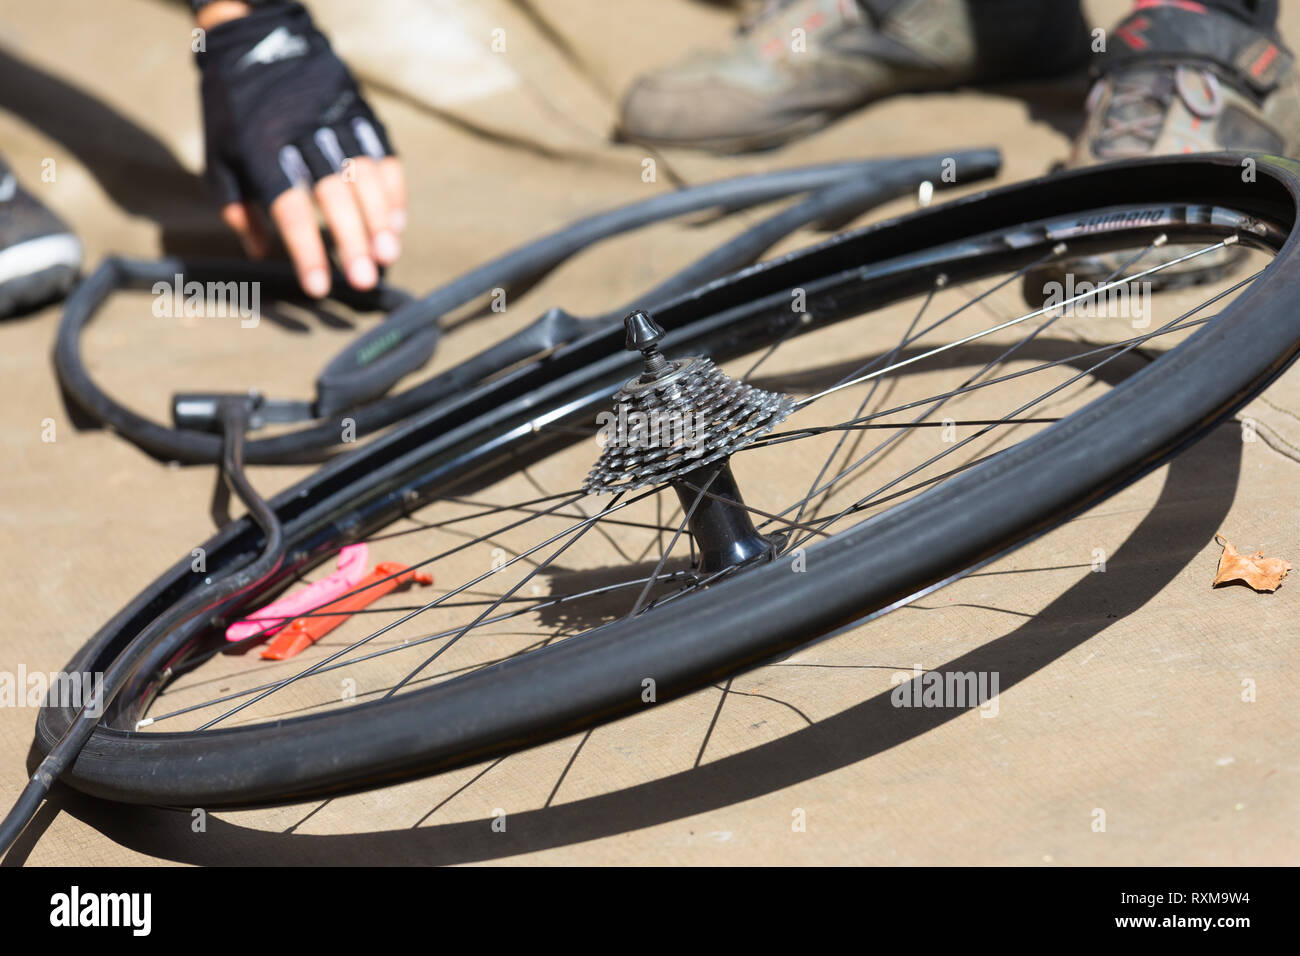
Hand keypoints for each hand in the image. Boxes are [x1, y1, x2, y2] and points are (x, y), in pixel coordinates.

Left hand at [196, 1, 405, 296]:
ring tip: (388, 254)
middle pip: (334, 195)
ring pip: (365, 175)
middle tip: (365, 279)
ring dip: (380, 219)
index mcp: (261, 148)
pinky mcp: (358, 108)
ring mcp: (334, 117)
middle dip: (352, 240)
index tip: (320, 286)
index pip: (289, 208)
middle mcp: (302, 133)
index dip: (307, 250)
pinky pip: (383, 153)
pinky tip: (397, 220)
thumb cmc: (233, 108)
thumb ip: (237, 208)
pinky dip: (393, 190)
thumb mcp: (219, 155)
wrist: (255, 35)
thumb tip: (259, 253)